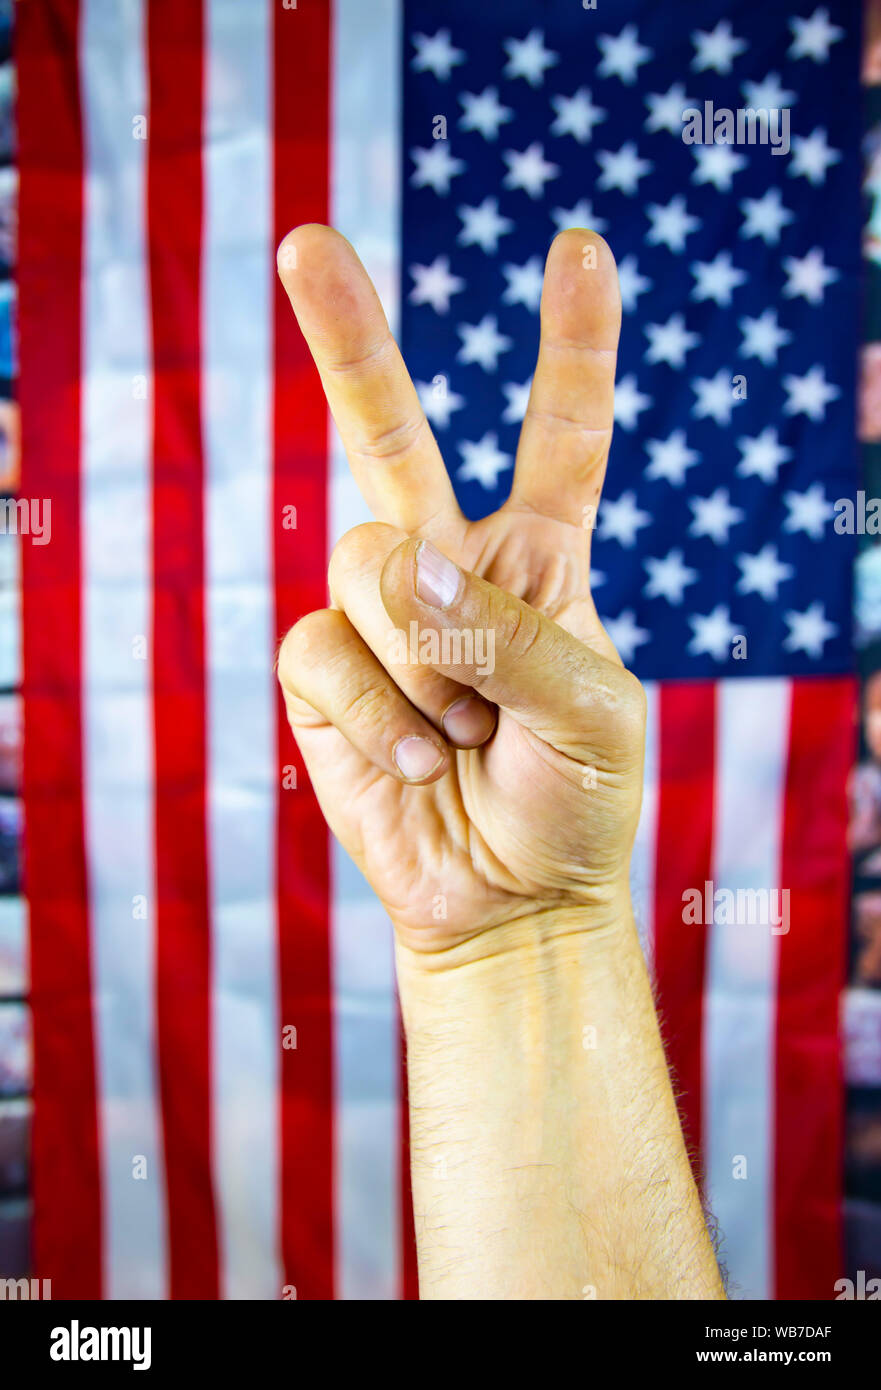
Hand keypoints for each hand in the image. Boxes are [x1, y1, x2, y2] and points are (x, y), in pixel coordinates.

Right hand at [276, 224, 645, 958]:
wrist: (508, 897)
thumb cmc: (574, 800)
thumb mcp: (591, 714)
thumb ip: (507, 632)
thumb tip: (400, 563)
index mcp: (541, 558)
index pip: (562, 435)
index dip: (572, 343)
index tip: (579, 246)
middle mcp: (451, 567)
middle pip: (391, 433)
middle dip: (349, 340)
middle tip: (307, 243)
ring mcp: (378, 616)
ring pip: (364, 564)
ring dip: (424, 662)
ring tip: (467, 733)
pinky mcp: (323, 671)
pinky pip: (322, 645)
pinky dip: (378, 710)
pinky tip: (419, 757)